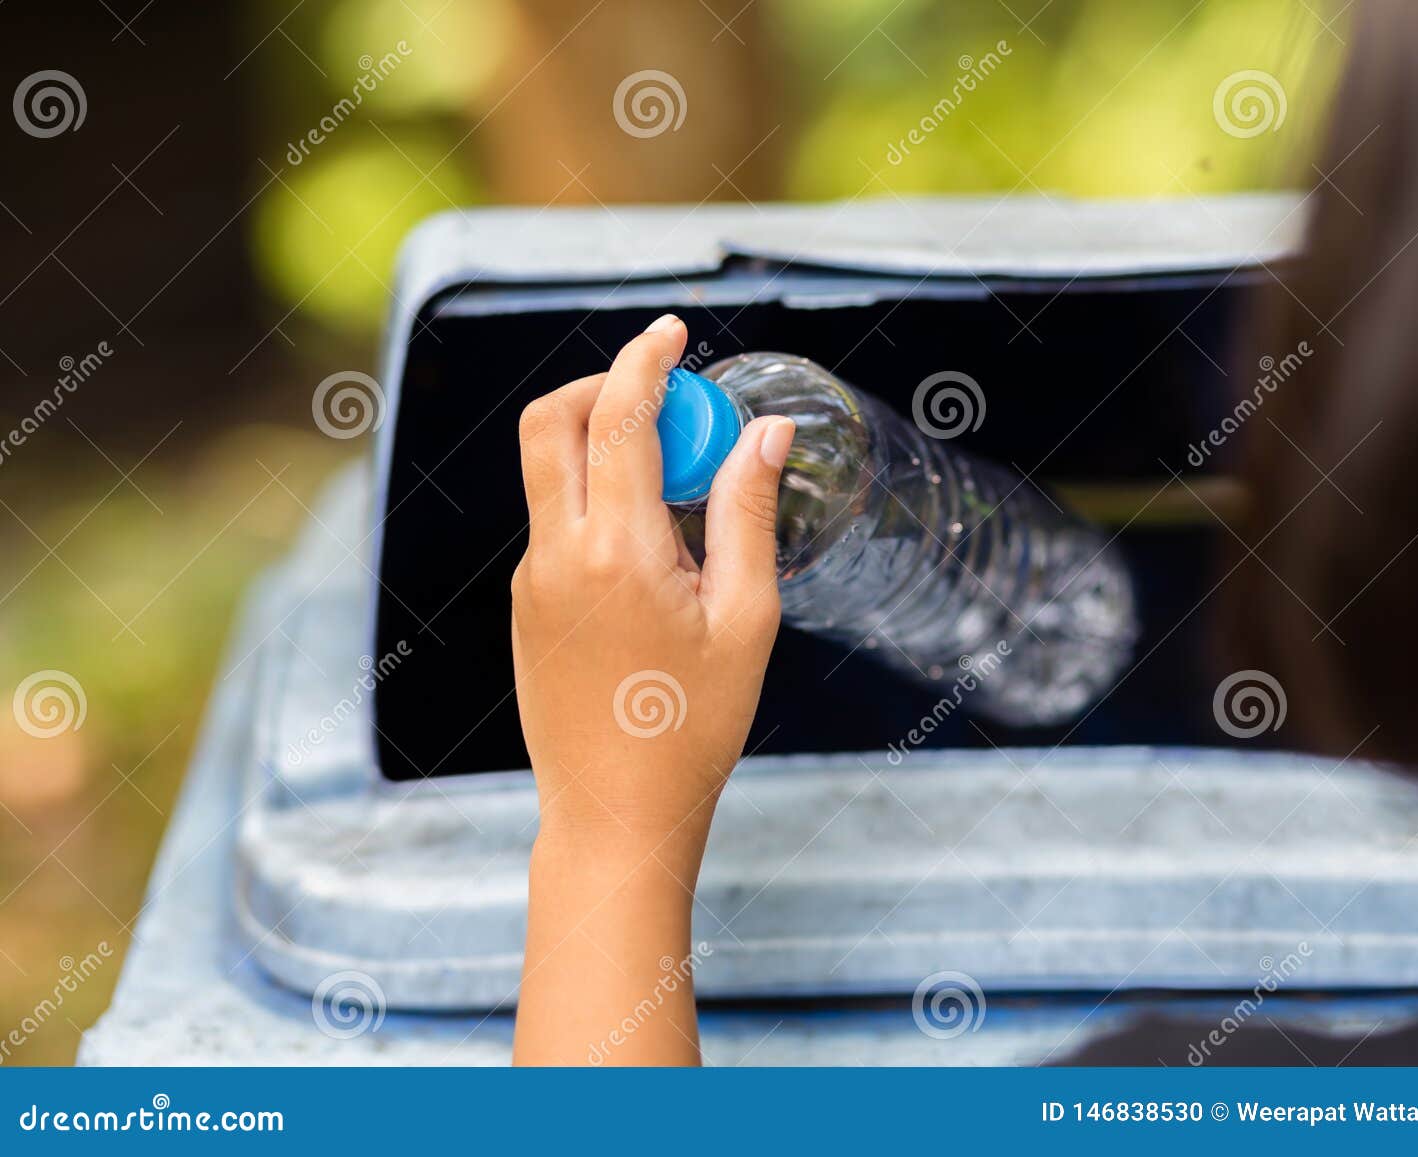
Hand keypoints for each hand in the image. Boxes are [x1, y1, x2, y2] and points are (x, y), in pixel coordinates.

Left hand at [510, 314, 795, 857]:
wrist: (614, 814)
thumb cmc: (693, 727)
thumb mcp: (745, 619)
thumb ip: (748, 513)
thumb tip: (764, 432)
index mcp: (616, 552)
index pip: (619, 415)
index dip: (646, 358)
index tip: (673, 331)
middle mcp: (557, 555)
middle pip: (552, 421)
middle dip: (604, 387)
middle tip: (666, 402)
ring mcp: (531, 580)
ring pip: (548, 470)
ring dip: (603, 446)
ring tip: (676, 491)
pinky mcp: (526, 605)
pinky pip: (553, 522)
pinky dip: (596, 500)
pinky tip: (651, 551)